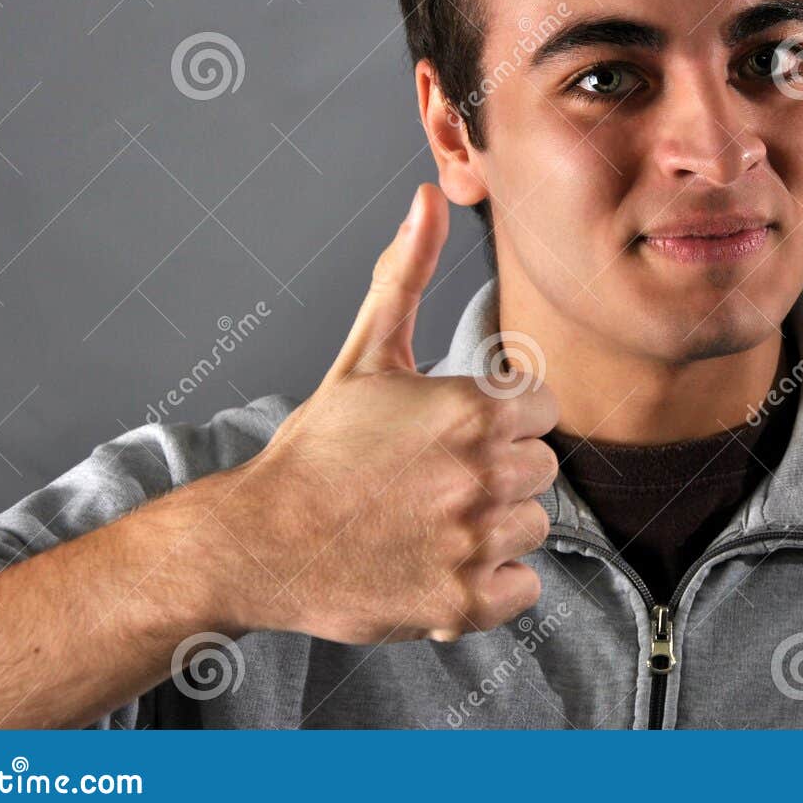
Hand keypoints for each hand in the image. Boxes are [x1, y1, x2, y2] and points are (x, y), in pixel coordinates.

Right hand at [226, 183, 558, 644]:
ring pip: (533, 528)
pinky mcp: (465, 603)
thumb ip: (408, 274)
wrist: (261, 538)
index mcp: (474, 410)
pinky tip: (443, 562)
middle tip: (437, 479)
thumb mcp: (366, 351)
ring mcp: (475, 542)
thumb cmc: (318, 446)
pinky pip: (523, 590)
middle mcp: (484, 475)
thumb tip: (425, 199)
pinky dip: (492, 585)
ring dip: (495, 527)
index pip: (541, 409)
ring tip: (433, 520)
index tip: (456, 432)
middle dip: (499, 471)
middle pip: (541, 469)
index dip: (502, 417)